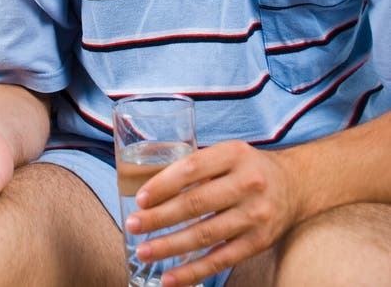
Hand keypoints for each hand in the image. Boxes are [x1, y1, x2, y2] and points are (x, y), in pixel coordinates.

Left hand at [125, 139, 297, 285]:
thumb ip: (199, 166)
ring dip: (169, 246)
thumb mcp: (229, 154)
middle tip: (132, 225)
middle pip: (196, 203)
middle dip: (159, 217)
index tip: (140, 198)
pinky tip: (169, 278)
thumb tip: (152, 188)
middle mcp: (247, 183)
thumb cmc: (248, 168)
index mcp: (234, 154)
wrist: (295, 185)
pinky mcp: (258, 242)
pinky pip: (220, 260)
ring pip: (205, 235)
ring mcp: (255, 215)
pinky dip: (192, 271)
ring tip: (143, 251)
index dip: (163, 184)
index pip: (192, 168)